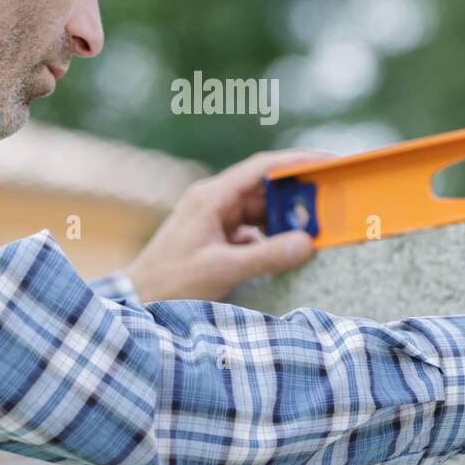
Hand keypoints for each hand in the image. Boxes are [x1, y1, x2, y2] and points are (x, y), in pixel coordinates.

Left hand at [123, 149, 329, 302]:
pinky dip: (270, 241)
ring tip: (312, 232)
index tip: (327, 162)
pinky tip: (284, 255)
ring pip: (260, 213)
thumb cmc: (170, 282)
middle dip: (296, 197)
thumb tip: (307, 243)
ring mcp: (213, 221)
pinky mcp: (215, 240)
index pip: (262, 167)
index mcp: (212, 196)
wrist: (136, 302)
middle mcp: (214, 202)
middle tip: (328, 206)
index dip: (297, 161)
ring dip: (284, 222)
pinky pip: (251, 233)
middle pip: (264, 190)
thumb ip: (266, 255)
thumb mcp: (222, 269)